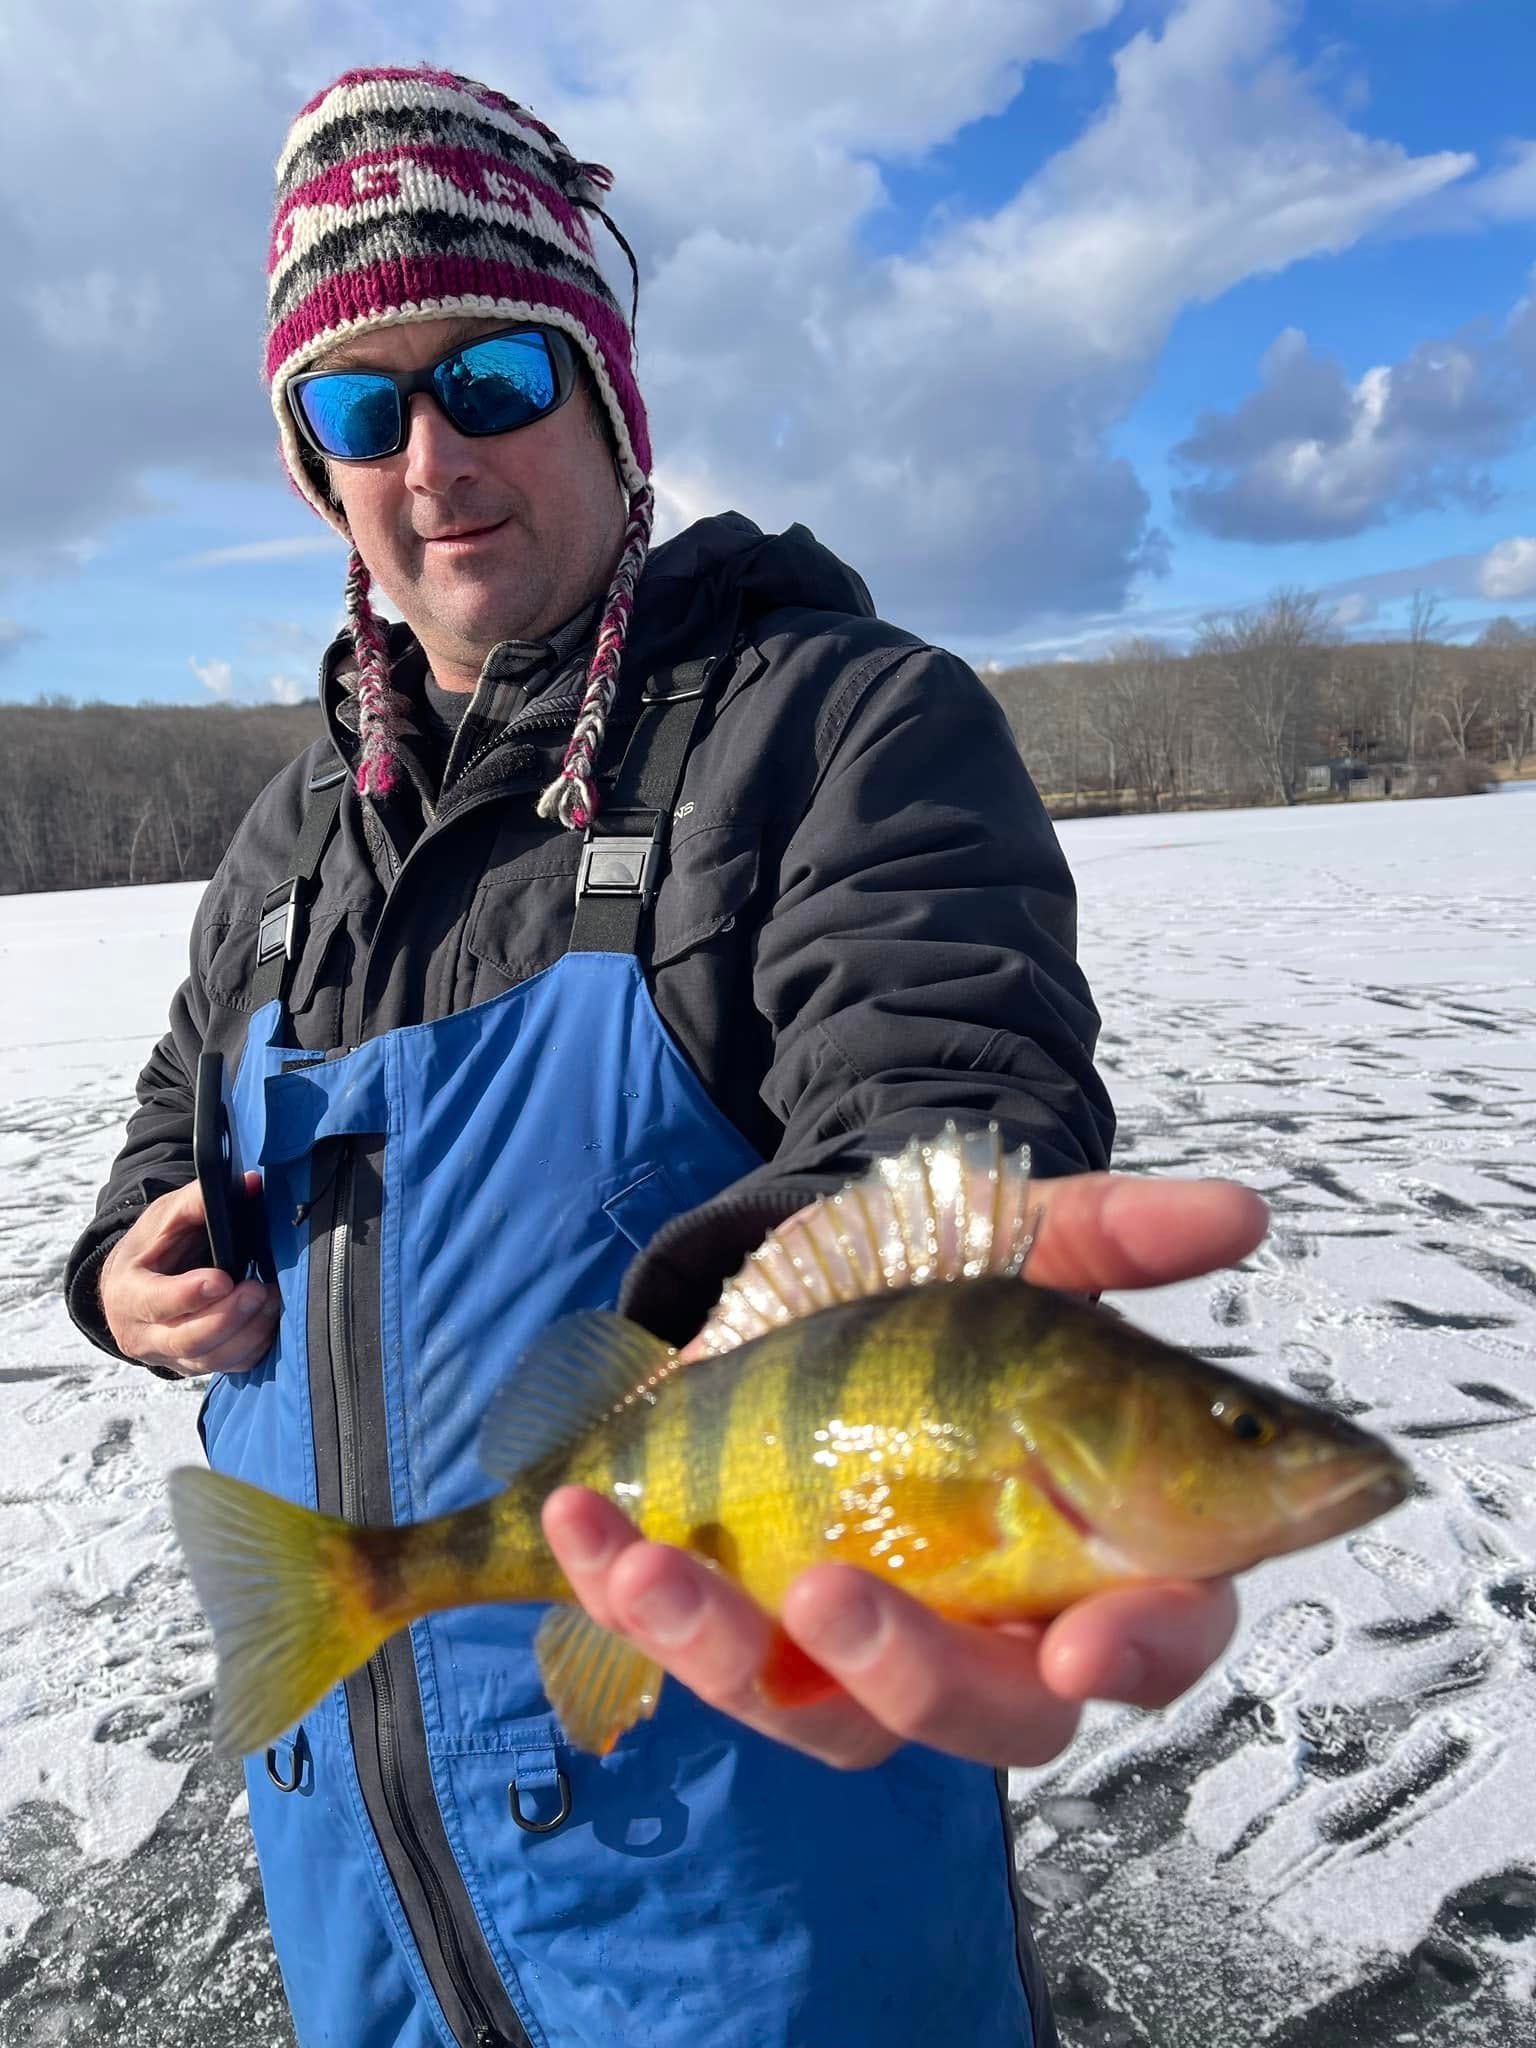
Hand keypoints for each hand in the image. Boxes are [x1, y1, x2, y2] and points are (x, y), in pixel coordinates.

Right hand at [99, 1174, 280, 1377]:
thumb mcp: (164, 1218)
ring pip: (211, 1359)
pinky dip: (255, 1346)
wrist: (133, 1286)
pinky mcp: (195, 1365)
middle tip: (259, 1290)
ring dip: (249, 1332)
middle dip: (228, 1316)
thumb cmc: (151, 1249)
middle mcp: (142, 1334)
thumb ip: (198, 1202)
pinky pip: (230, 1366)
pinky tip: (271, 1319)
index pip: (155, 1302)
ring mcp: (168, 1356)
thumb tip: (247, 1185)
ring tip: (273, 1299)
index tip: (223, 1278)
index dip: (189, 1294)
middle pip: (186, 1340)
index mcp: (126, 1293)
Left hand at [542, 1169, 1265, 1769]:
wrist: (798, 1289)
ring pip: (836, 1715)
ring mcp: (879, 1649)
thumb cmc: (934, 1282)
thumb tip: (1244, 1210)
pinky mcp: (767, 1645)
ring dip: (729, 1651)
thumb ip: (1118, 1234)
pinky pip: (716, 1666)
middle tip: (834, 1593)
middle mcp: (1004, 1624)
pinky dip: (638, 1606)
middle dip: (919, 1676)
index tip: (1091, 1647)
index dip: (1143, 1653)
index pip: (1166, 1630)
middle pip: (999, 1716)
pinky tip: (582, 1529)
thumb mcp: (1006, 1237)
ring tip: (646, 1565)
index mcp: (1104, 1542)